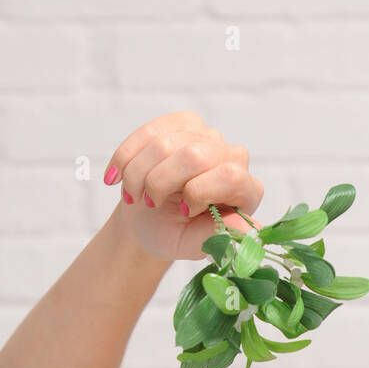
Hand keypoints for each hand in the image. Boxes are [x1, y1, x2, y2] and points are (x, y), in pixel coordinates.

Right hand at [103, 111, 263, 261]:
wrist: (149, 220)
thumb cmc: (174, 234)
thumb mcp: (192, 245)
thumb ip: (218, 237)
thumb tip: (250, 230)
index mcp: (246, 191)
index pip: (230, 176)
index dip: (198, 192)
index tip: (182, 212)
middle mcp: (233, 157)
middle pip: (195, 156)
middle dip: (160, 183)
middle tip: (150, 203)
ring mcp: (209, 136)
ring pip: (165, 143)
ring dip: (138, 174)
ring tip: (135, 194)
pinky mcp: (184, 123)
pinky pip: (149, 131)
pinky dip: (126, 157)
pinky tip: (119, 177)